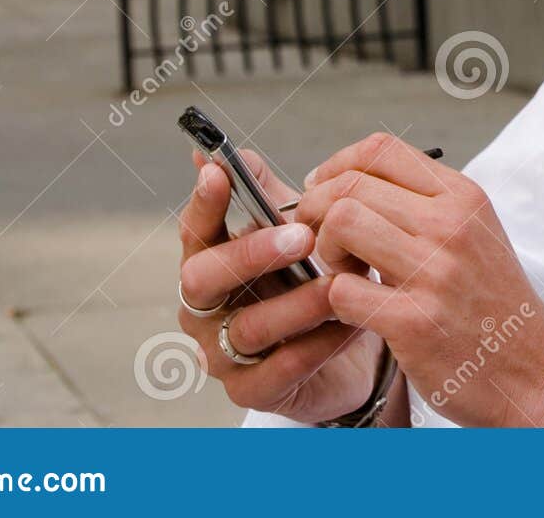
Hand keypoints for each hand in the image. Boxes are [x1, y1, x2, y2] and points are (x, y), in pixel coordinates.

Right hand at [177, 147, 383, 422]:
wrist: (344, 351)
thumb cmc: (308, 279)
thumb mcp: (289, 230)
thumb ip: (261, 195)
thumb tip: (219, 153)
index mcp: (209, 259)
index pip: (194, 229)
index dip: (204, 202)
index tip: (219, 172)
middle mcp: (205, 307)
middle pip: (203, 279)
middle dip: (253, 254)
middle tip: (303, 237)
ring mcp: (222, 352)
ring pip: (248, 327)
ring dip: (298, 303)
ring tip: (339, 285)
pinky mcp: (251, 390)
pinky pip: (280, 369)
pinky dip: (318, 345)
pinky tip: (349, 324)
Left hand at [295, 133, 543, 426]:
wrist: (536, 371)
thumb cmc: (495, 305)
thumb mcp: (474, 233)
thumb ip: (424, 204)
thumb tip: (351, 182)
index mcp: (463, 197)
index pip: (380, 148)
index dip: (337, 165)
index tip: (325, 190)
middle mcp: (451, 225)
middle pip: (350, 184)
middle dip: (318, 210)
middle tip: (323, 240)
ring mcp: (434, 273)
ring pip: (341, 223)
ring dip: (326, 250)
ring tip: (346, 273)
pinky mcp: (414, 322)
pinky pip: (341, 290)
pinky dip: (335, 301)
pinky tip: (357, 311)